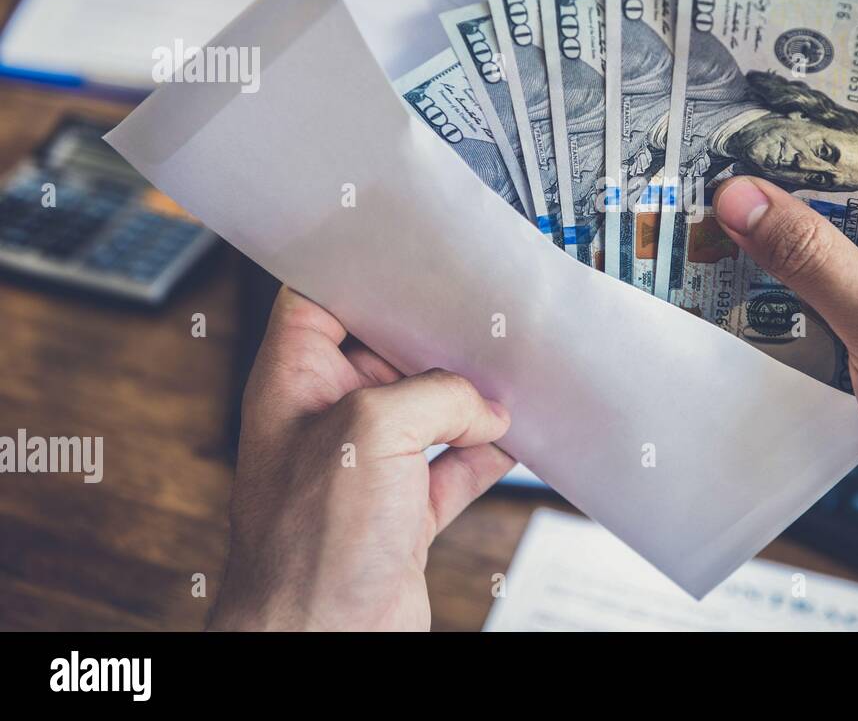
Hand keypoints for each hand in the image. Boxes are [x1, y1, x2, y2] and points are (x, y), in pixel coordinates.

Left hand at [209, 287, 514, 629]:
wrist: (324, 641)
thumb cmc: (309, 544)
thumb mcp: (372, 430)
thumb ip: (436, 396)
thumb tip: (481, 405)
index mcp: (296, 383)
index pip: (318, 302)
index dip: (360, 276)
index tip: (410, 260)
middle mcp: (327, 419)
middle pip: (388, 355)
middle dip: (436, 342)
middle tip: (482, 320)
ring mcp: (366, 468)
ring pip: (429, 411)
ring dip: (470, 400)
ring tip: (511, 377)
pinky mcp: (403, 512)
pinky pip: (455, 467)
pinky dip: (487, 454)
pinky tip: (517, 438)